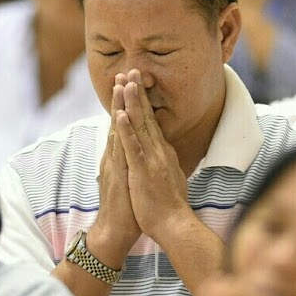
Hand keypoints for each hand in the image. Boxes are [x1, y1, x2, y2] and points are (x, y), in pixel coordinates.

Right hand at [90, 84, 141, 263]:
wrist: (115, 233)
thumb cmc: (128, 209)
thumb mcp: (132, 180)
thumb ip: (132, 164)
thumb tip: (140, 153)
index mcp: (120, 157)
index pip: (124, 125)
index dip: (127, 104)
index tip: (130, 82)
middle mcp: (115, 157)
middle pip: (119, 121)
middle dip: (122, 96)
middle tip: (125, 71)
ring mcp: (115, 165)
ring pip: (117, 130)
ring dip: (118, 107)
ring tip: (121, 84)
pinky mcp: (117, 175)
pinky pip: (119, 151)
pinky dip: (119, 133)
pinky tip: (118, 117)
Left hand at [113, 71, 195, 243]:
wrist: (175, 226)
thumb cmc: (170, 207)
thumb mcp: (170, 179)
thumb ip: (165, 164)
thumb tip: (165, 155)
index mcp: (163, 153)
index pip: (151, 122)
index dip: (142, 102)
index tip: (135, 84)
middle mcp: (159, 151)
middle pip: (146, 117)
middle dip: (137, 93)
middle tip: (131, 70)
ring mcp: (152, 160)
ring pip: (140, 126)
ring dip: (131, 103)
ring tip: (124, 82)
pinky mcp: (143, 171)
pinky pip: (133, 147)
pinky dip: (127, 129)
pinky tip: (120, 114)